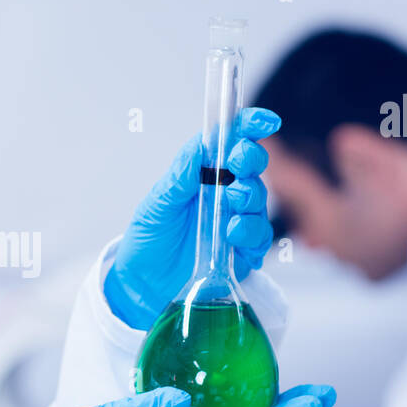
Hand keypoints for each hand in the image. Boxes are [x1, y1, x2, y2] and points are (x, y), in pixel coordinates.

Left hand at [105, 109, 280, 330]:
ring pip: (260, 204)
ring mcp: (234, 222)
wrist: (142, 284)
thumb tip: (201, 145)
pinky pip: (259, 241)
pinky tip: (234, 240)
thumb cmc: (149, 238)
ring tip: (230, 213)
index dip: (250, 127)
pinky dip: (252, 238)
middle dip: (251, 162)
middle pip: (252, 169)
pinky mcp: (240, 252)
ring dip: (251, 202)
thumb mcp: (157, 203)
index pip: (231, 142)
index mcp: (202, 174)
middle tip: (238, 168)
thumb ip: (180, 176)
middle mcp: (223, 194)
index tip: (263, 122)